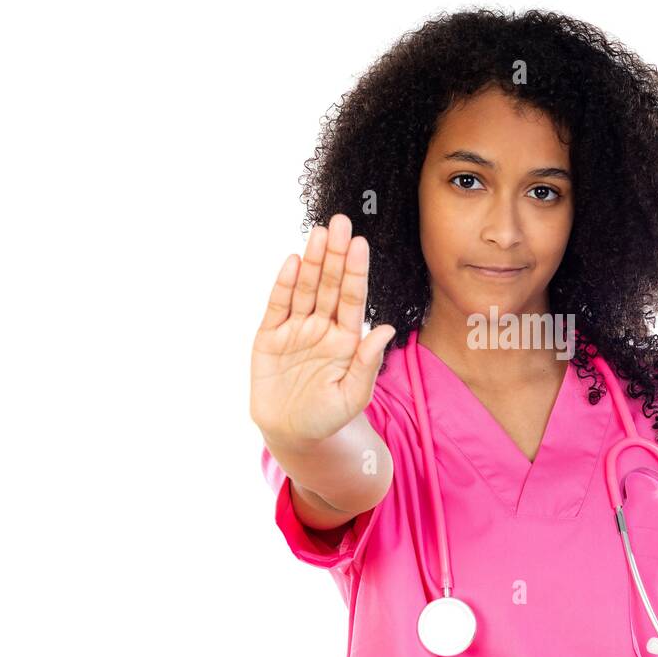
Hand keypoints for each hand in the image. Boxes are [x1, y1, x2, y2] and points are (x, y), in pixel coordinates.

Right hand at [251, 213, 395, 447]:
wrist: (292, 434)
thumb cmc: (328, 417)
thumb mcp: (353, 396)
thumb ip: (368, 363)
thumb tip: (387, 329)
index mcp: (347, 339)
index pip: (353, 298)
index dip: (356, 271)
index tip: (360, 244)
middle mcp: (323, 327)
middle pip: (330, 285)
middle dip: (335, 255)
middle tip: (340, 222)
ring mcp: (296, 330)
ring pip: (305, 289)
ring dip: (313, 261)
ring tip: (319, 232)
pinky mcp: (270, 337)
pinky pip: (278, 306)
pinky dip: (284, 284)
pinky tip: (293, 262)